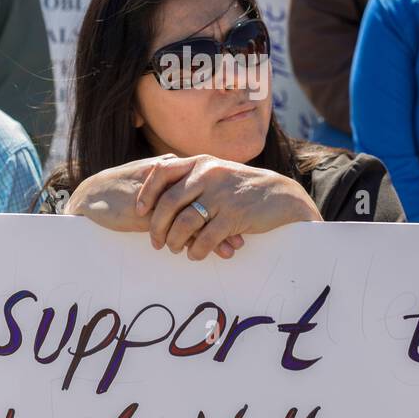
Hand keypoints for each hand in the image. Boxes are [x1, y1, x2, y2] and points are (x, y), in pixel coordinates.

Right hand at [64, 155, 246, 259]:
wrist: (91, 196)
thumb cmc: (120, 191)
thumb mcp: (149, 187)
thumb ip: (170, 190)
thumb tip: (194, 199)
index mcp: (172, 170)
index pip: (205, 188)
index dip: (224, 204)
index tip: (242, 219)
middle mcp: (170, 180)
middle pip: (207, 200)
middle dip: (226, 219)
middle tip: (242, 238)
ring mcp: (161, 196)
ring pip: (197, 215)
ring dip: (215, 233)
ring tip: (231, 249)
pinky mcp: (149, 212)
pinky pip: (178, 228)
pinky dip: (195, 240)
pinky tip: (206, 252)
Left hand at [136, 154, 322, 261]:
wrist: (279, 195)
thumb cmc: (243, 187)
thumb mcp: (217, 172)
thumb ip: (193, 177)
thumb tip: (161, 192)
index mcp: (201, 163)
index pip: (162, 172)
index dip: (146, 193)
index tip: (139, 212)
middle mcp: (208, 175)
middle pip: (168, 203)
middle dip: (157, 226)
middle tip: (156, 241)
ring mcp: (221, 195)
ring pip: (184, 223)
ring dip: (175, 241)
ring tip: (174, 249)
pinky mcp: (233, 216)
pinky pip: (205, 239)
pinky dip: (196, 251)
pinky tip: (195, 255)